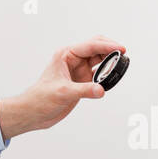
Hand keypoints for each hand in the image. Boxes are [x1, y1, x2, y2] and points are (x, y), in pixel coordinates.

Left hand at [0, 36, 126, 141]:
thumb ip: (84, 90)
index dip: (107, 46)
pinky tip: (112, 77)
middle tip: (123, 54)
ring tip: (120, 65)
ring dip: (110, 61)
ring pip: (99, 60)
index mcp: (66, 55)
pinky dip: (107, 74)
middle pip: (97, 48)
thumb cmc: (40, 98)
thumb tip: (101, 90)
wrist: (33, 112)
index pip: (90, 46)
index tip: (121, 49)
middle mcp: (73, 60)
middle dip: (110, 49)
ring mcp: (78, 71)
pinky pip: (99, 74)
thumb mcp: (63, 92)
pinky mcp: (82, 82)